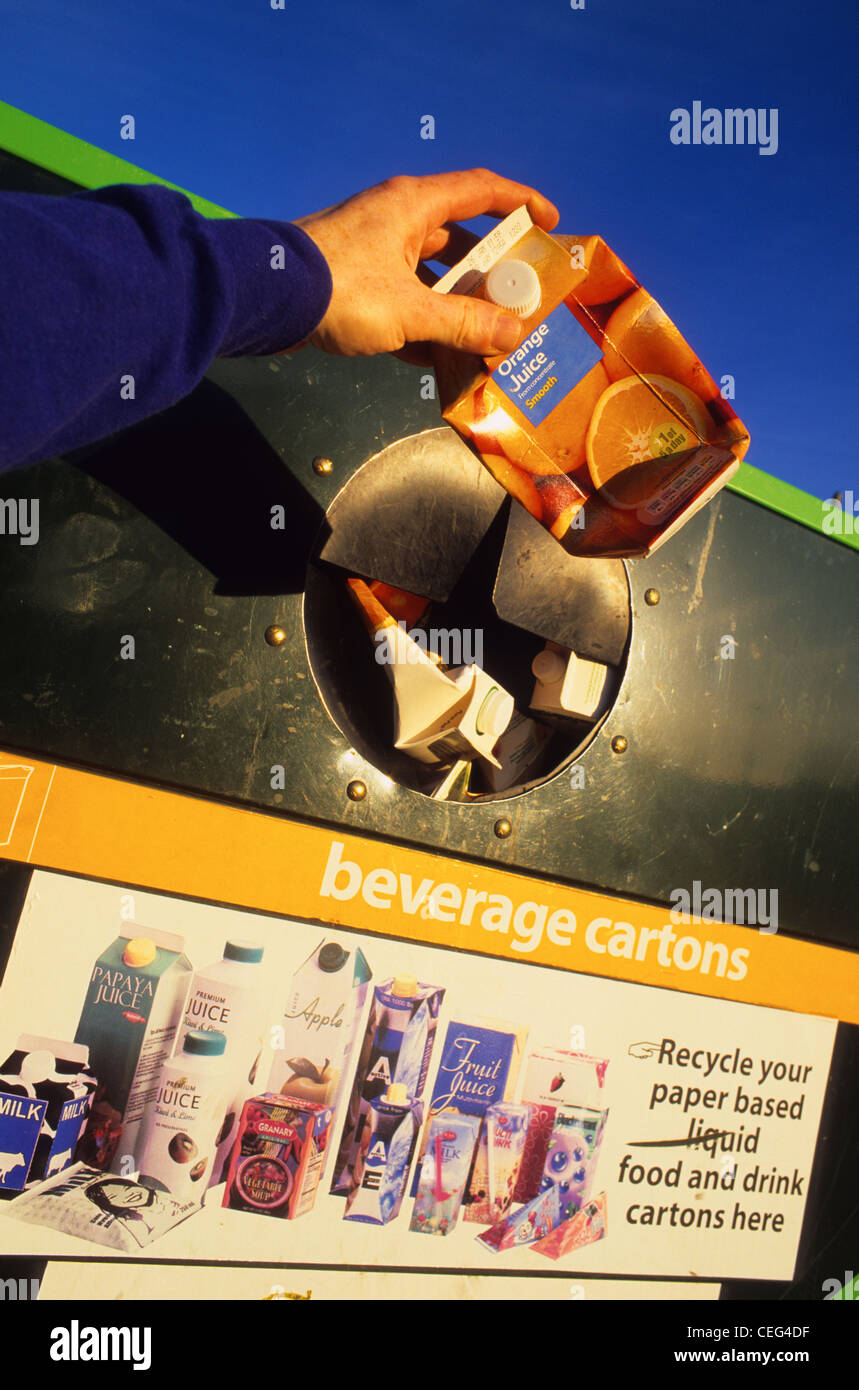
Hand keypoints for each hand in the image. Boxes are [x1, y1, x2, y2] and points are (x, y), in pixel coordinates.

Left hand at [294, 169, 558, 361]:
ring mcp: (373, 251)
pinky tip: (440, 357)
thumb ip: (464, 323)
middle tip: (520, 296)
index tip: (551, 222)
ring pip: (430, 274)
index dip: (522, 202)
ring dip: (458, 303)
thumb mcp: (411, 311)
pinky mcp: (355, 282)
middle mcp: (396, 219)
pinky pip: (404, 299)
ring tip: (487, 334)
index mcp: (414, 205)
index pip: (483, 190)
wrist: (265, 300)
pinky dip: (424, 324)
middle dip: (492, 270)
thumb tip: (513, 335)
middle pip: (460, 237)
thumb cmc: (340, 290)